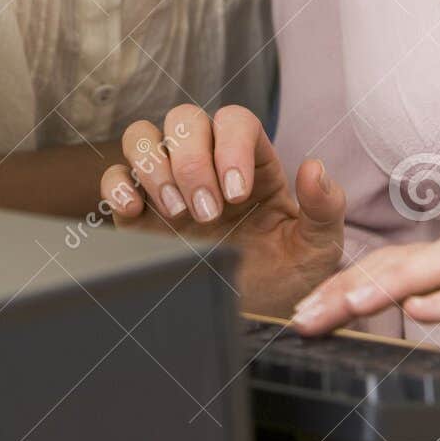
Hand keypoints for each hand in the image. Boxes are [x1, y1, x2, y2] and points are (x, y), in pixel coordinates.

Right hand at [99, 103, 344, 315]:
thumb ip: (324, 207)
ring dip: (154, 167)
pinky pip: (114, 176)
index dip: (231, 145)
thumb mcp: (318, 247)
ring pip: (143, 135)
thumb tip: (313, 167)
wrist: (250, 322)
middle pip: (184, 119)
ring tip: (177, 214)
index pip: (235, 121)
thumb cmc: (286, 278)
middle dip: (191, 161)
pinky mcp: (138, 213)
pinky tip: (134, 212)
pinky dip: (117, 186)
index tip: (236, 194)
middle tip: (206, 213)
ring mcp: (170, 184)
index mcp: (252, 161)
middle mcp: (207, 162)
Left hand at [289, 231, 439, 381]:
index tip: (306, 311)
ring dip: (392, 283)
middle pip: (410, 257)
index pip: (397, 263)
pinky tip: (421, 312)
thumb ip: (439, 319)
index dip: (348, 283)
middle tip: (309, 312)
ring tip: (350, 303)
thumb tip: (376, 328)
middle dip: (354, 282)